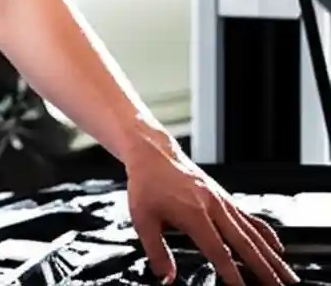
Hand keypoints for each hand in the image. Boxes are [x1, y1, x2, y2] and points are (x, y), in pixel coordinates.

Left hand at [124, 130, 296, 285]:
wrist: (154, 154)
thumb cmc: (147, 184)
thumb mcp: (142, 219)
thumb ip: (156, 251)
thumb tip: (166, 278)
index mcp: (194, 213)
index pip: (217, 250)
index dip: (230, 272)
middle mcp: (214, 207)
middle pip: (244, 244)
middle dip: (263, 268)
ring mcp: (223, 202)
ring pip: (253, 233)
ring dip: (271, 256)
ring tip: (285, 274)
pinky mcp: (225, 198)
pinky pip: (250, 219)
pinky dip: (266, 235)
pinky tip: (277, 247)